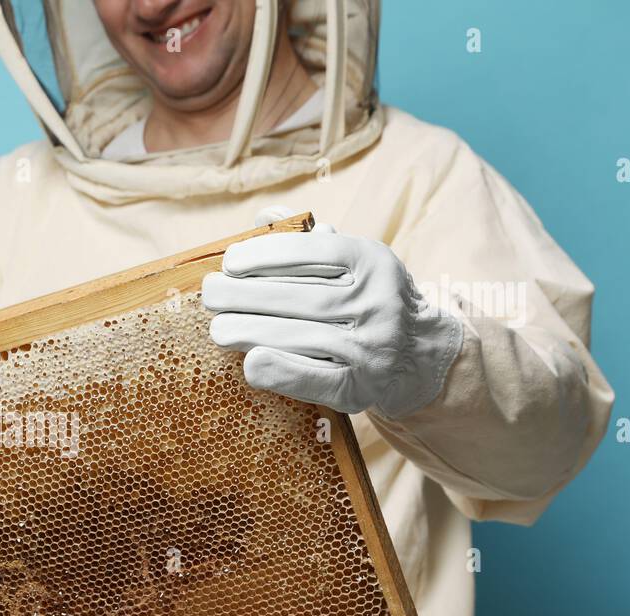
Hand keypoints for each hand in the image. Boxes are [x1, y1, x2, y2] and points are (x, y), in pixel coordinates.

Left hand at [202, 207, 461, 418]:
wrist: (417, 354)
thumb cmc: (366, 299)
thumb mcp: (352, 262)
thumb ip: (309, 240)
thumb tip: (263, 215)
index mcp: (372, 261)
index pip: (313, 252)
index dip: (265, 255)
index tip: (230, 261)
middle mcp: (377, 302)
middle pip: (300, 297)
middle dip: (245, 295)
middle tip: (211, 295)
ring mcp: (372, 347)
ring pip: (301, 336)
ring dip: (250, 332)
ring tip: (218, 329)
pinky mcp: (360, 386)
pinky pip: (314, 378)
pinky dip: (280, 371)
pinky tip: (250, 363)